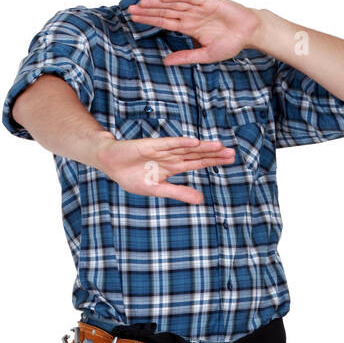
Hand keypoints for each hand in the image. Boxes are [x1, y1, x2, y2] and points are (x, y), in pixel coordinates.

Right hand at [95, 133, 234, 204]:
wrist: (111, 163)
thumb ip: (179, 193)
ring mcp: (162, 150)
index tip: (230, 159)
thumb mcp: (157, 189)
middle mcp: (171, 157)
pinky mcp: (151, 146)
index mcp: (173, 167)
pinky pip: (169, 144)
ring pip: (187, 148)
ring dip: (203, 147)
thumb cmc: (132, 176)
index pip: (198, 163)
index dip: (213, 161)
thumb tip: (201, 200)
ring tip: (220, 145)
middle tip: (232, 152)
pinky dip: (182, 143)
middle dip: (214, 153)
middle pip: (197, 154)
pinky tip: (195, 142)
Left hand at [127, 0, 261, 65]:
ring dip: (158, 3)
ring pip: (174, 5)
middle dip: (148, 11)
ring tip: (142, 3)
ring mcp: (199, 8)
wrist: (249, 32)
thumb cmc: (230, 43)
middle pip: (165, 12)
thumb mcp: (205, 55)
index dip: (150, 20)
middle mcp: (191, 16)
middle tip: (131, 10)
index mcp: (189, 28)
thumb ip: (186, 57)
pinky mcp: (209, 2)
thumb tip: (166, 62)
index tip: (135, 19)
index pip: (165, 22)